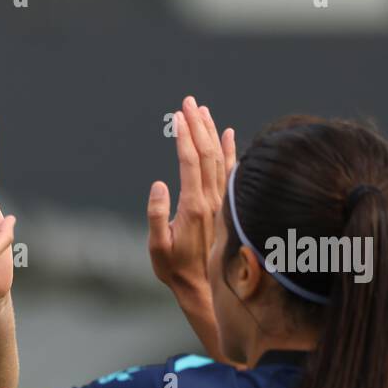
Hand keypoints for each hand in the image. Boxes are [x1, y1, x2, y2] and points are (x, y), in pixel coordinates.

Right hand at [147, 96, 235, 299]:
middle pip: (206, 153)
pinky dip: (230, 150)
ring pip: (219, 158)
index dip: (184, 136)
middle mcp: (211, 199)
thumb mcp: (157, 248)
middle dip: (197, 125)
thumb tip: (159, 184)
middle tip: (189, 101)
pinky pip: (231, 171)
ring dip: (211, 132)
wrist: (205, 286)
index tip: (178, 115)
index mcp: (193, 206)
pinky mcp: (225, 205)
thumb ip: (156, 216)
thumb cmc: (175, 269)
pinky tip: (229, 134)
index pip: (190, 162)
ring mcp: (221, 201)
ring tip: (203, 110)